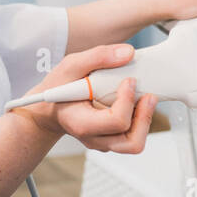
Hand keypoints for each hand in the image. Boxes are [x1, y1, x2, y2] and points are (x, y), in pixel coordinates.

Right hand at [13, 44, 156, 153]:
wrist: (48, 108)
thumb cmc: (58, 88)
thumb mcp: (71, 66)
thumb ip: (98, 57)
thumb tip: (128, 53)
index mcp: (82, 123)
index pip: (115, 121)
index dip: (127, 100)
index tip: (129, 80)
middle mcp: (95, 138)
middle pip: (131, 143)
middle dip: (145, 118)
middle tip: (148, 96)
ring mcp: (104, 141)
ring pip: (135, 142)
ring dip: (145, 119)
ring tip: (145, 98)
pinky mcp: (111, 138)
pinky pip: (132, 136)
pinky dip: (139, 119)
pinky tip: (135, 101)